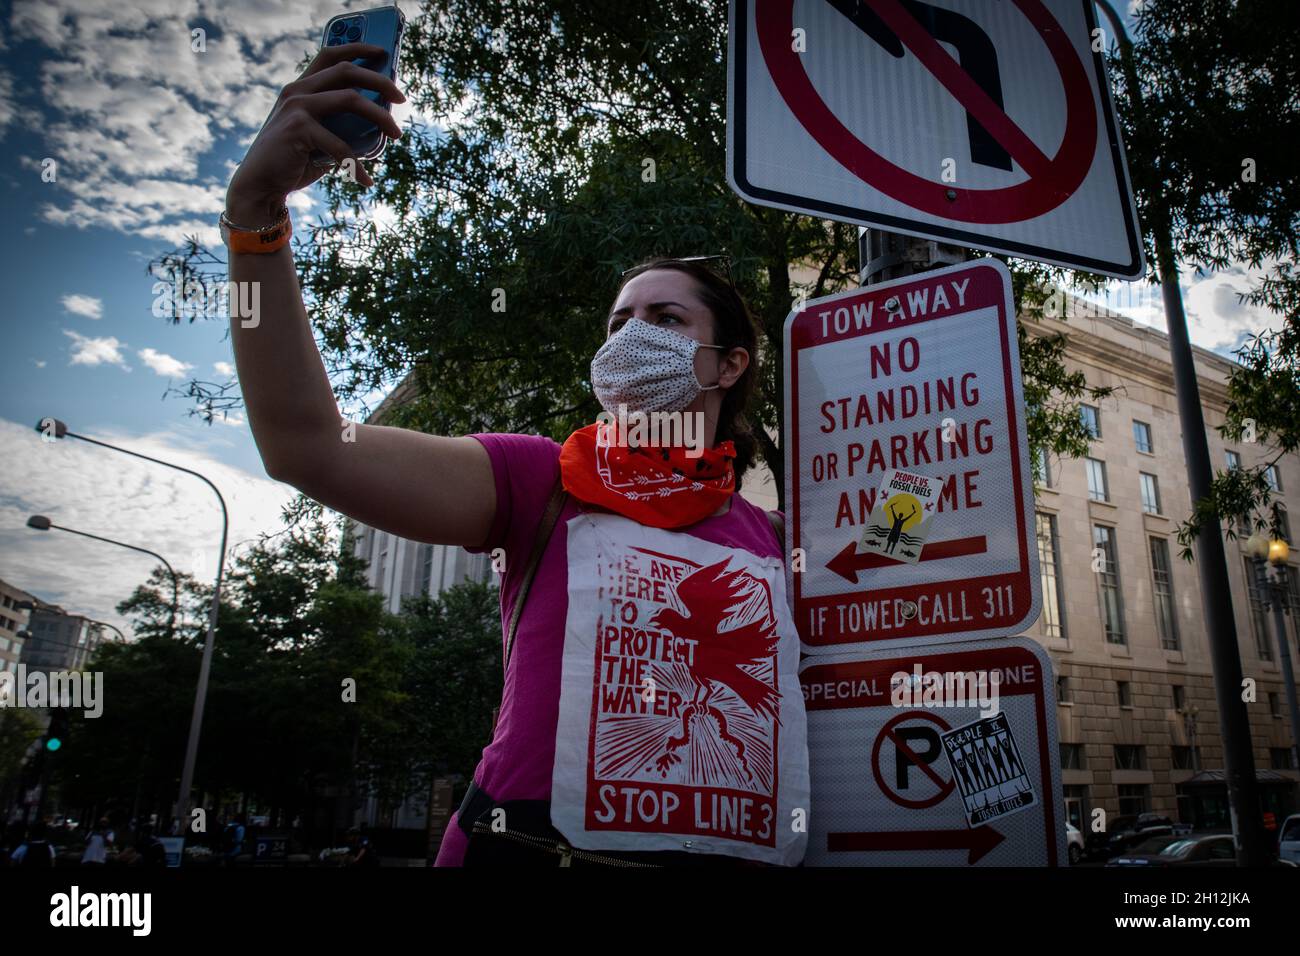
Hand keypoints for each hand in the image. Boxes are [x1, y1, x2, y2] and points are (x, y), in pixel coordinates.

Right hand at [225, 42, 405, 223]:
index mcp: (302, 87)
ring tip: (397, 134)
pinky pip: (340, 145)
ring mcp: (296, 107)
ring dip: (380, 116)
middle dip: (380, 81)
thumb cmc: (296, 160)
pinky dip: (357, 165)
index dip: (358, 49)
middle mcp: (297, 90)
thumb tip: (380, 121)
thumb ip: (339, 123)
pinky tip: (365, 181)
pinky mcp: (298, 129)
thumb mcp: (319, 135)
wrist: (261, 184)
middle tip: (402, 98)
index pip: (330, 55)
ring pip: (350, 99)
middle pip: (346, 71)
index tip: (383, 54)